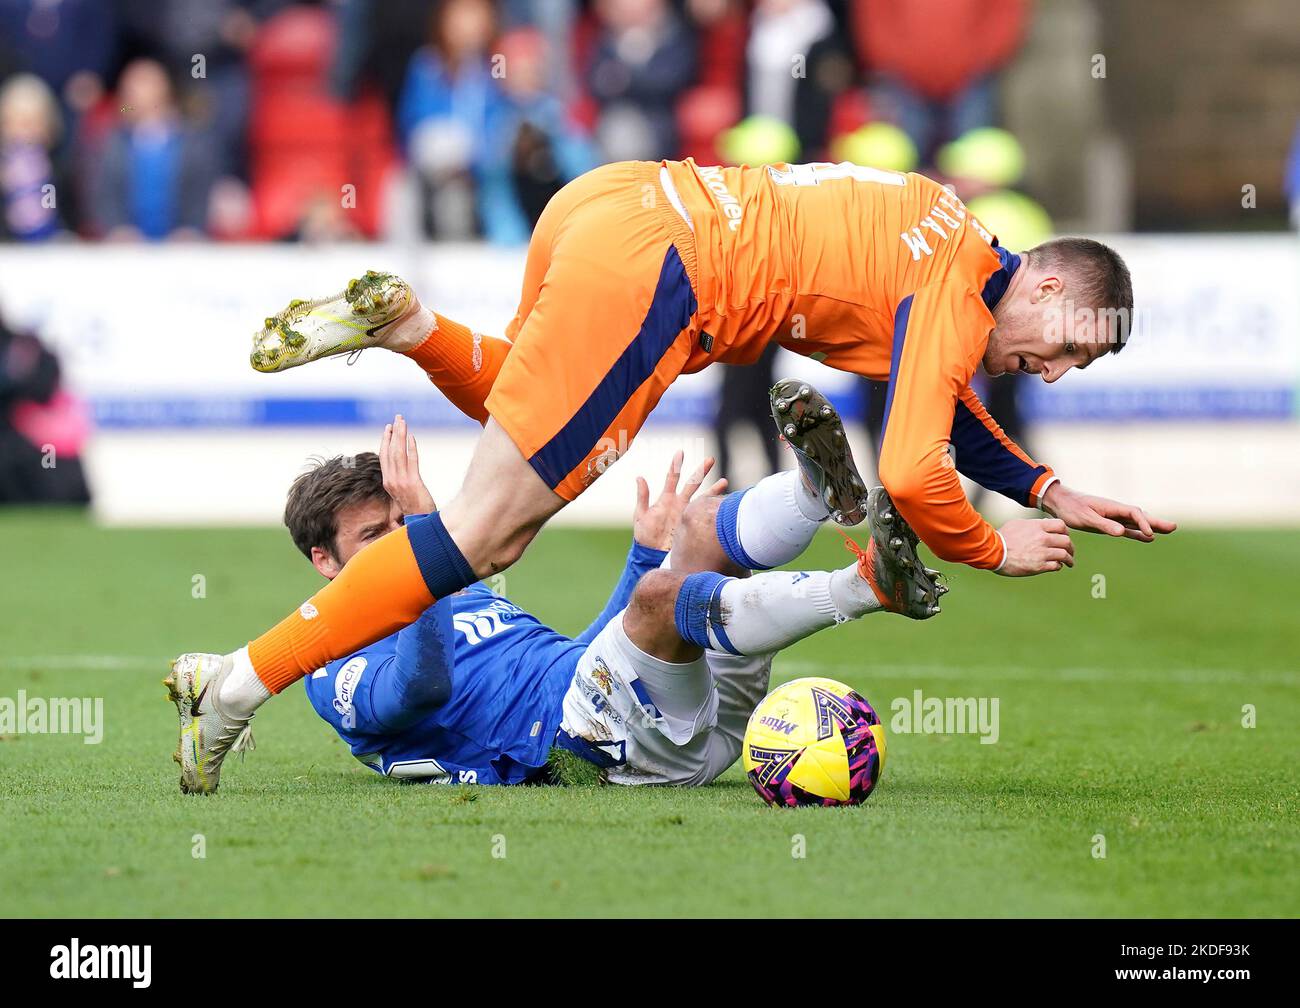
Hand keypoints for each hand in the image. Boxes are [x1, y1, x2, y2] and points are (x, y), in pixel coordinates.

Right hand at [379, 414, 435, 516]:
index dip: (385, 441)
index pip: (384, 457)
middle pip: (390, 451)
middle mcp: (392, 480)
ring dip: (401, 436)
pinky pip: (412, 461)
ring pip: (399, 453)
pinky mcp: (413, 483)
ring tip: (403, 422)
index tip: (388, 428)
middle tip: (397, 418)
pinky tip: (412, 438)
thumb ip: (401, 481)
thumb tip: (401, 469)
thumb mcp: (403, 494)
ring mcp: (402, 482)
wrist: (421, 523)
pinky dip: (411, 448)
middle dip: (393, 433)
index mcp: (388, 482)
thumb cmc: (415, 509)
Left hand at [633, 451, 727, 550]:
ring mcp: (688, 513)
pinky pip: (705, 515)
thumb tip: (639, 477)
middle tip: (711, 460)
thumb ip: (642, 497)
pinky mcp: (693, 525)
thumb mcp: (641, 515)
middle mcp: (680, 503)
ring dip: (714, 490)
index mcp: (666, 499)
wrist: (653, 555)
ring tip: (724, 482)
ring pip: (703, 498)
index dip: (676, 465)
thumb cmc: (645, 535)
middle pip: (693, 483)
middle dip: (701, 471)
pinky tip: (723, 504)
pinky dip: (714, 509)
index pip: (672, 477)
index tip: (681, 452)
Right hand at [995, 517, 1074, 576]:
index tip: (1064, 537)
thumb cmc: (1002, 537)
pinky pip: (1056, 566)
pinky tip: (1056, 566)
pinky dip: (1058, 566)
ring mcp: (1042, 553)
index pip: (1062, 526)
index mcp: (1038, 527)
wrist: (993, 552)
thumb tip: (1042, 524)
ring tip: (1069, 563)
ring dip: (1069, 559)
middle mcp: (1043, 539)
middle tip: (1070, 552)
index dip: (1065, 532)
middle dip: (1070, 547)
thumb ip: (1032, 524)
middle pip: (1066, 541)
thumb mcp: (1018, 524)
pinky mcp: (1039, 566)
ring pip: (1064, 555)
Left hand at [1041, 483, 1176, 542]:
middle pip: (1140, 516)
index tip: (1150, 533)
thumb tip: (1122, 532)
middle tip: (1174, 527)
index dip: (1143, 523)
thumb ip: (1103, 525)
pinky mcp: (1109, 523)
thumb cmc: (1071, 508)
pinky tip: (1148, 538)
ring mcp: (1113, 517)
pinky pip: (1127, 529)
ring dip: (1151, 527)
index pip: (1133, 513)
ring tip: (1168, 530)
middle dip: (1156, 522)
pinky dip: (1138, 533)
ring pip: (1136, 523)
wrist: (1060, 503)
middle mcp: (1116, 511)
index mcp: (1111, 507)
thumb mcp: (1085, 518)